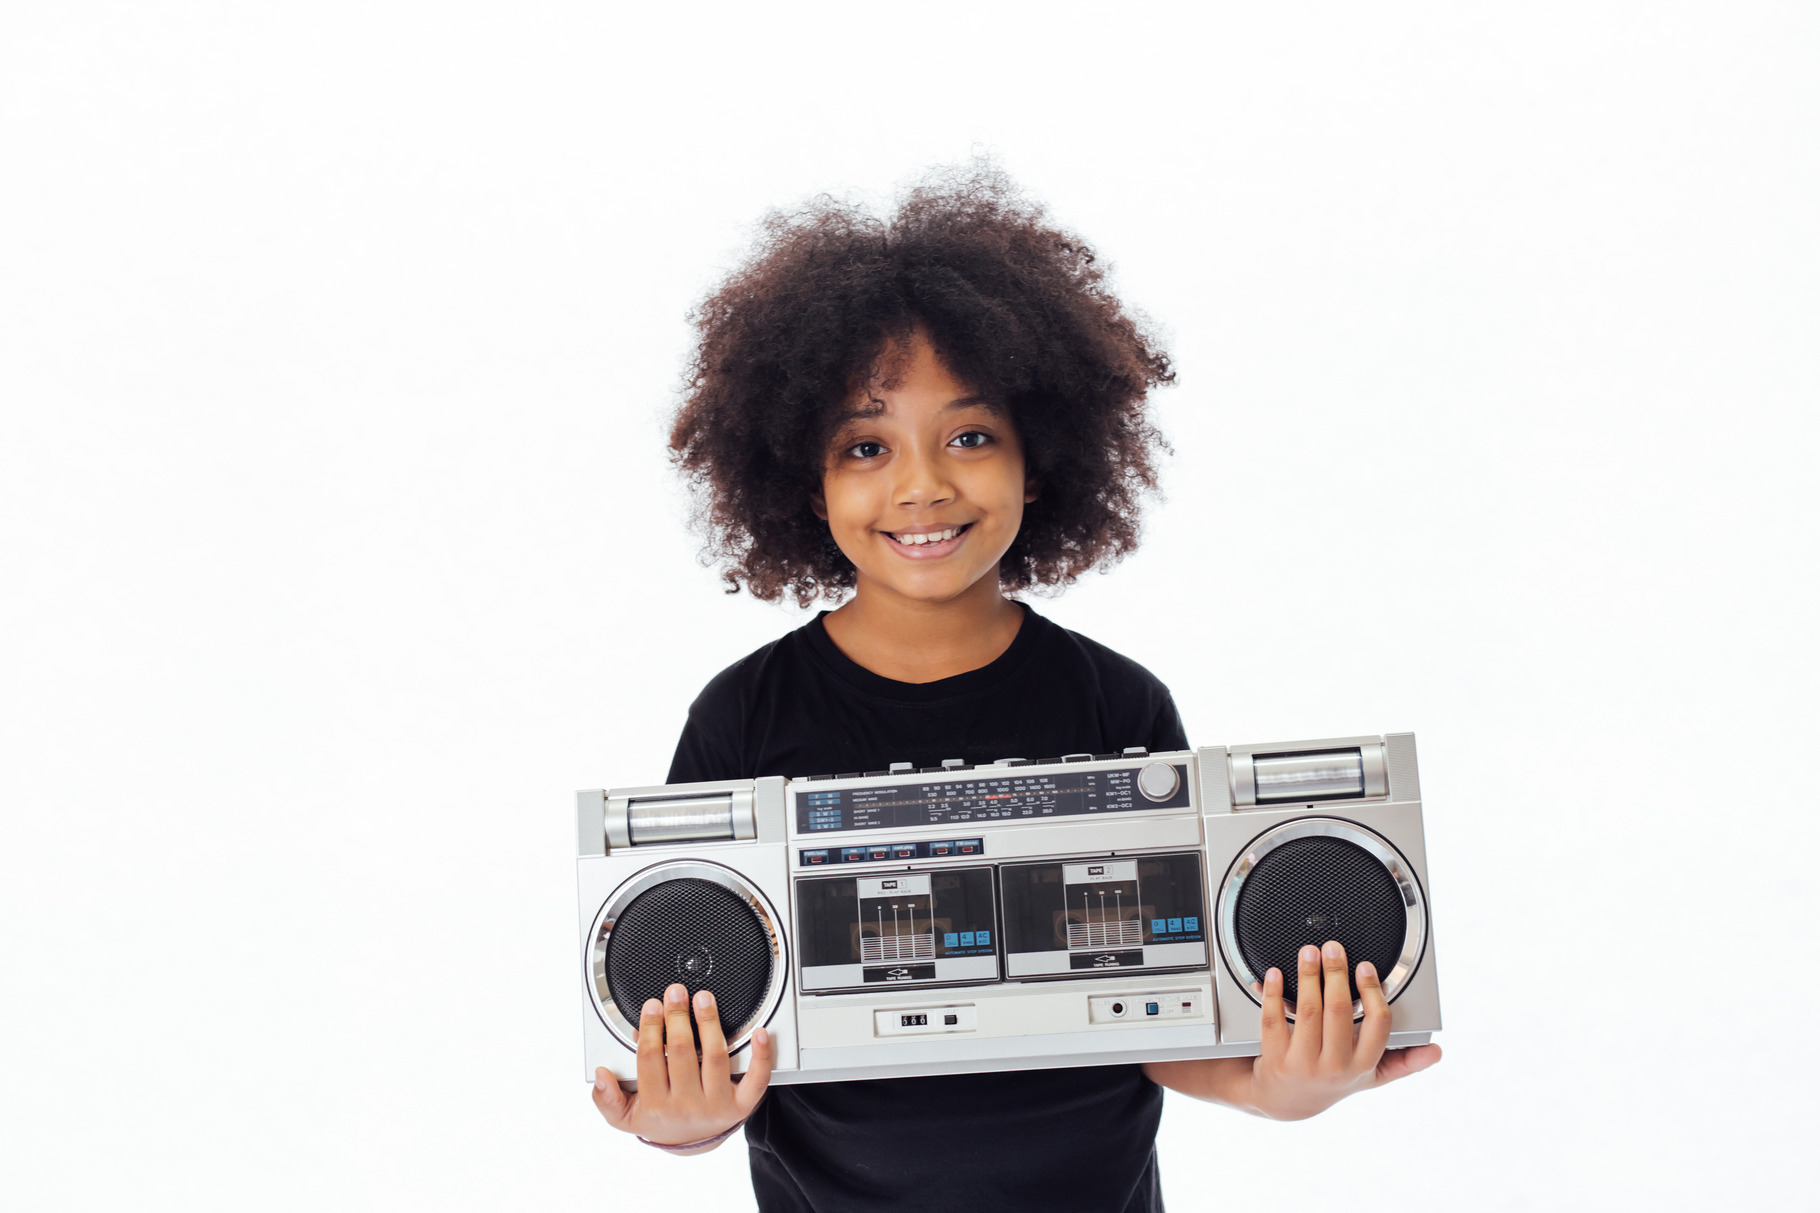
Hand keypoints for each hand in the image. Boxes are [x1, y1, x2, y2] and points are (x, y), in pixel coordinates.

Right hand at [591, 982, 773, 1150]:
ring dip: (710, 1023)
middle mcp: (688, 1107)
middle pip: (683, 1052)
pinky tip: (759, 1033)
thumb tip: (600, 1075)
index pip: (650, 1059)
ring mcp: (717, 1105)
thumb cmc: (660, 1120)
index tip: (652, 1005)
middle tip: (676, 992)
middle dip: (677, 1017)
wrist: (691, 1142)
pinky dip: (760, 1055)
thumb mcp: (626, 1117)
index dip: (650, 1028)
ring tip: (703, 999)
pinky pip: (756, 1079)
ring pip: (716, 1056)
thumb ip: (607, 1099)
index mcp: (657, 1106)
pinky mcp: (742, 1104)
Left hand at [1242, 940, 1441, 1120]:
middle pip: (1338, 1010)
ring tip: (1309, 952)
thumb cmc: (1333, 1082)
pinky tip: (1276, 973)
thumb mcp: (1371, 1077)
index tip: (1365, 967)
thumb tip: (1436, 1051)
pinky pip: (1273, 1020)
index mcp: (1362, 1065)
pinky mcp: (1275, 1058)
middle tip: (1334, 948)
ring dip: (1308, 975)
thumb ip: (1404, 1062)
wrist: (1288, 1103)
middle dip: (1336, 973)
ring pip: (1308, 1010)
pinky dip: (1274, 992)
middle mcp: (1334, 1066)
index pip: (1377, 1023)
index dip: (1372, 991)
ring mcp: (1302, 1063)